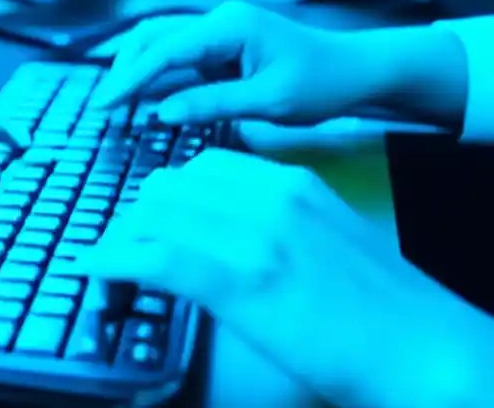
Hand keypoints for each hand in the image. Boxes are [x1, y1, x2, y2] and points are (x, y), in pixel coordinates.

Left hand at [77, 150, 493, 406]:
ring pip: (152, 216)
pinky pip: (153, 257)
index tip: (150, 223)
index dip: (165, 198)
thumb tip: (219, 230)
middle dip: (137, 219)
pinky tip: (94, 270)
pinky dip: (111, 260)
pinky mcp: (240, 284)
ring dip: (120, 240)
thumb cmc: (380, 308)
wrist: (426, 350)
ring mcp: (253, 238)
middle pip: (167, 188)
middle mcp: (267, 199)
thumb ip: (275, 221)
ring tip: (110, 266)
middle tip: (126, 250)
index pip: (200, 169)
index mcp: (290, 184)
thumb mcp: (327, 237)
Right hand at [92, 1, 383, 125]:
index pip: (165, 50)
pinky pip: (178, 57)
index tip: (105, 104)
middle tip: (103, 106)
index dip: (131, 78)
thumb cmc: (322, 84)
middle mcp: (218, 20)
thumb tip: (161, 112)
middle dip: (124, 70)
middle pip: (153, 37)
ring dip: (136, 70)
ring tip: (114, 102)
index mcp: (229, 25)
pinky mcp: (221, 47)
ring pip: (160, 43)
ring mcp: (218, 31)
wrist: (356, 71)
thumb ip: (212, 104)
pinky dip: (156, 75)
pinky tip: (141, 97)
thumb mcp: (269, 101)